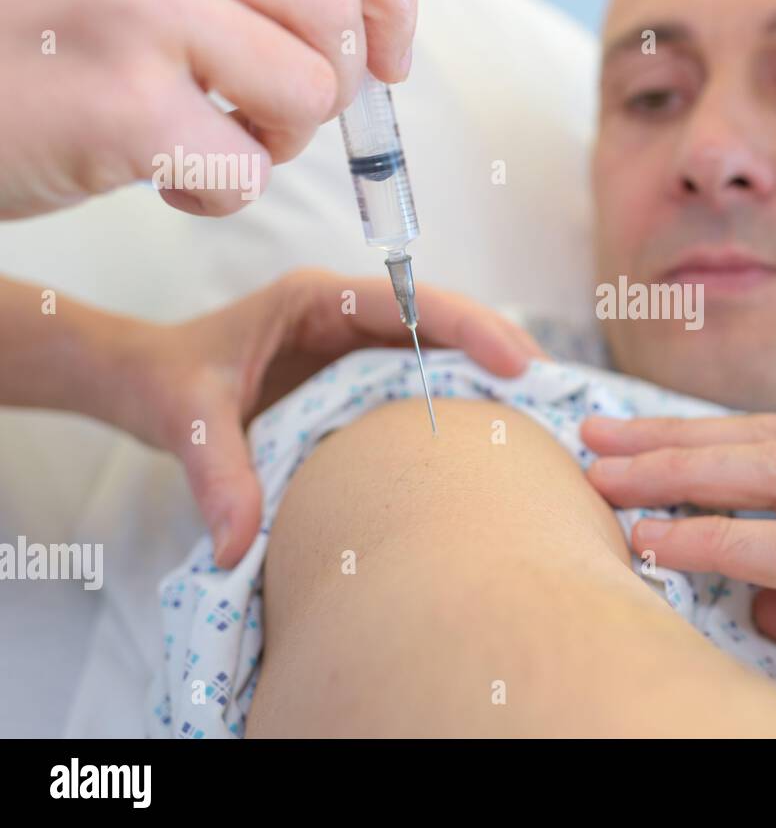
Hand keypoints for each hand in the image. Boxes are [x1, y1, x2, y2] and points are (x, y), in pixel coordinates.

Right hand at [0, 0, 415, 217]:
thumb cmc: (23, 25)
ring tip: (212, 134)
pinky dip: (221, 190)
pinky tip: (164, 172)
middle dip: (332, 82)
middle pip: (337, 11)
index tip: (390, 50)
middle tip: (275, 110)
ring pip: (311, 90)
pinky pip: (249, 168)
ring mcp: (129, 3)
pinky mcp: (122, 106)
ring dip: (279, 137)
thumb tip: (373, 4)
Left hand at [116, 269, 544, 566]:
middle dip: (502, 348)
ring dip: (493, 376)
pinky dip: (464, 401)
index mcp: (317, 300)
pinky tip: (498, 435)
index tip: (519, 363)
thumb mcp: (187, 419)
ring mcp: (362, 345)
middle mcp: (351, 314)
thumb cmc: (170, 382)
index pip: (411, 302)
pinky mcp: (364, 377)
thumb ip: (215, 473)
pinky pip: (425, 381)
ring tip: (546, 415)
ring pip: (444, 350)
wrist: (150, 383)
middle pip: (445, 320)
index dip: (470, 327)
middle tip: (556, 393)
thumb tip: (239, 545)